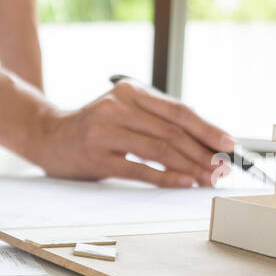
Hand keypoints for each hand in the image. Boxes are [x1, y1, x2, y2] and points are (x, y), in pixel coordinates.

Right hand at [30, 80, 234, 187]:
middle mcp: (118, 107)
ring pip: (160, 149)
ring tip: (208, 179)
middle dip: (204, 152)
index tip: (229, 144)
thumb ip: (153, 120)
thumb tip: (202, 143)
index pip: (178, 111)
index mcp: (130, 92)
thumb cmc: (91, 128)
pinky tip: (184, 183)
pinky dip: (166, 177)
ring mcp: (106, 132)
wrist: (45, 135)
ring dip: (190, 167)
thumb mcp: (121, 112)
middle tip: (224, 169)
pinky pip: (140, 169)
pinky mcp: (97, 157)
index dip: (208, 129)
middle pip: (173, 131)